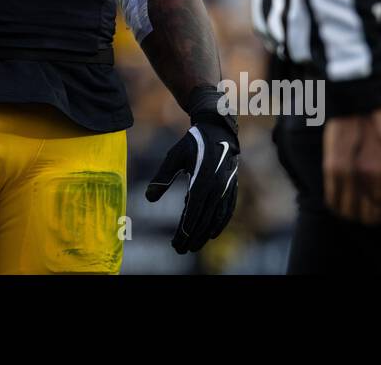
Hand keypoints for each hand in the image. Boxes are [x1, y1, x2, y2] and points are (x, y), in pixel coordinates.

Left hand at [145, 85, 239, 253]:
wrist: (217, 130)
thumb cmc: (192, 143)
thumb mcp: (174, 156)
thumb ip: (162, 177)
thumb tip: (148, 198)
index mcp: (203, 179)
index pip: (193, 212)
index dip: (184, 229)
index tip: (175, 243)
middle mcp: (217, 187)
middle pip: (204, 219)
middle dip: (192, 237)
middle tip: (180, 250)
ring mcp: (227, 188)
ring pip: (216, 218)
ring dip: (204, 234)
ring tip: (193, 247)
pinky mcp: (232, 188)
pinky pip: (227, 211)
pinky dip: (219, 224)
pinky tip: (211, 234)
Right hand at [322, 108, 380, 226]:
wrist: (356, 105)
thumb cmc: (380, 128)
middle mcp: (373, 176)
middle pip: (369, 215)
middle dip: (371, 219)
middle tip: (370, 215)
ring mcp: (351, 173)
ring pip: (349, 211)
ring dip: (352, 215)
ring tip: (354, 211)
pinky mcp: (332, 167)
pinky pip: (332, 199)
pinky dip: (336, 206)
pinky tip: (340, 204)